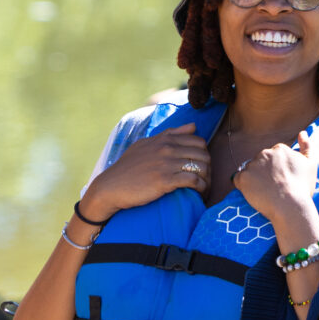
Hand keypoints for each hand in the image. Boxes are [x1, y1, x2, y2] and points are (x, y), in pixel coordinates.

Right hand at [82, 123, 210, 216]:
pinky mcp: (164, 180)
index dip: (204, 155)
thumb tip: (193, 125)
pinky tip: (197, 194)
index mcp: (164, 139)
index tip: (200, 168)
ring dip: (206, 181)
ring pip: (202, 168)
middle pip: (204, 155)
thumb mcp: (146, 145)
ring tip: (203, 190)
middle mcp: (167, 149)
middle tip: (204, 181)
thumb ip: (170, 134)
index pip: (198, 141)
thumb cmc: (127, 168)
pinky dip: (200, 188)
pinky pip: (193, 181)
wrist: (110, 187)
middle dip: (208, 169)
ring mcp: (166, 164)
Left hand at [231, 130, 317, 224]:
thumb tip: (302, 133)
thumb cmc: (302, 188)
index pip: (274, 156)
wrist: (290, 206)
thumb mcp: (310, 164)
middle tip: (274, 187)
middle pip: (260, 162)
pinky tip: (253, 193)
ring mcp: (252, 165)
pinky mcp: (243, 178)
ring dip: (254, 179)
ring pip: (250, 170)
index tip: (282, 180)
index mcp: (280, 149)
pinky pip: (238, 180)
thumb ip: (306, 146)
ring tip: (265, 192)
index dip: (277, 169)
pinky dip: (243, 186)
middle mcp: (265, 153)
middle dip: (265, 172)